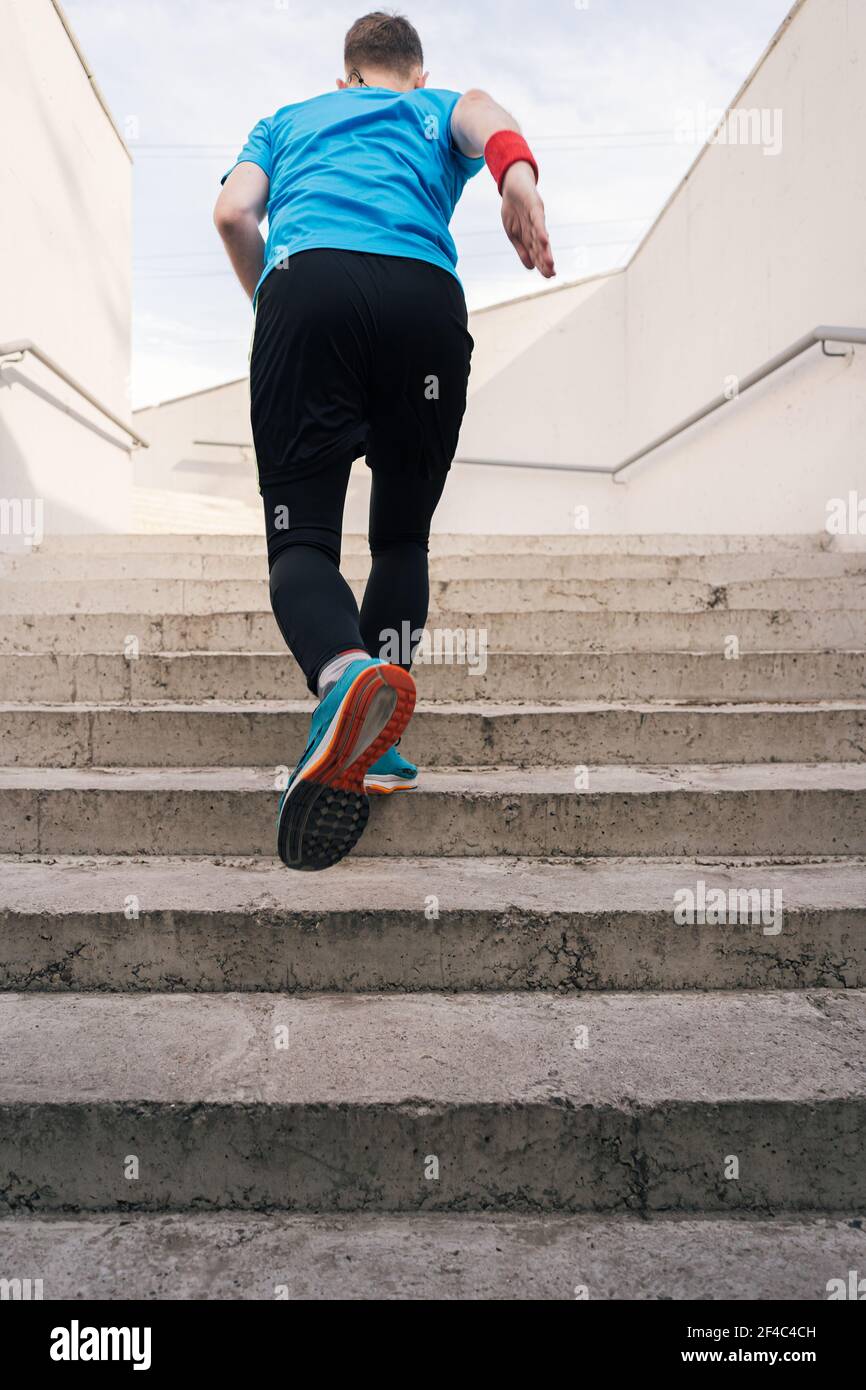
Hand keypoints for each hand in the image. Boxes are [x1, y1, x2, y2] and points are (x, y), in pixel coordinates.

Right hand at [501, 162, 555, 277]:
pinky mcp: (534, 206)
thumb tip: (530, 267)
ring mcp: (535, 218)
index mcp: (529, 236)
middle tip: (551, 274)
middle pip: (540, 247)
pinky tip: (544, 241)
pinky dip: (540, 231)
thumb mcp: (513, 233)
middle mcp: (535, 228)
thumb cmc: (514, 210)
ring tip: (550, 263)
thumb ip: (522, 249)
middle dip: (545, 261)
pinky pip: (538, 220)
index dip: (542, 264)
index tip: (548, 276)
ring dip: (545, 250)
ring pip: (540, 236)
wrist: (512, 184)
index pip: (537, 252)